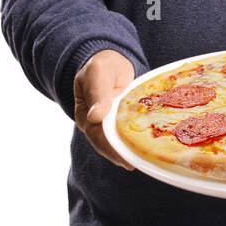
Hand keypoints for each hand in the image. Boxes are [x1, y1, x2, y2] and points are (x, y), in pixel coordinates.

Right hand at [73, 49, 137, 170]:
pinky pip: (122, 135)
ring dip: (125, 153)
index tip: (122, 155)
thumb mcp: (98, 73)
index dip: (108, 145)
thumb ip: (98, 93)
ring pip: (113, 142)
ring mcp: (105, 124)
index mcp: (84, 112)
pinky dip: (130, 143)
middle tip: (133, 164)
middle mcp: (93, 123)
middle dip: (118, 154)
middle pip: (104, 143)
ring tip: (138, 162)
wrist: (112, 61)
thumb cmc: (103, 65)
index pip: (95, 133)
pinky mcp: (117, 122)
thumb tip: (95, 118)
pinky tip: (141, 151)